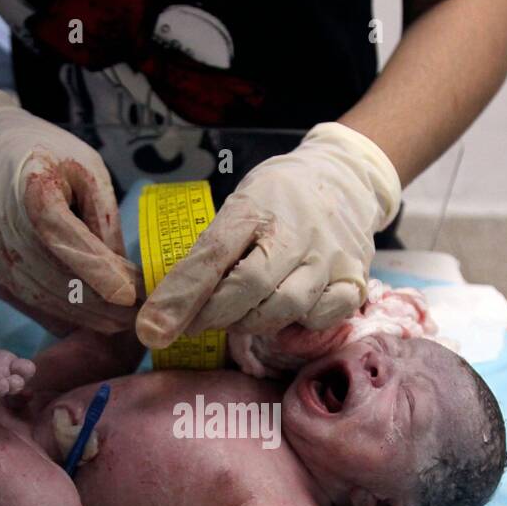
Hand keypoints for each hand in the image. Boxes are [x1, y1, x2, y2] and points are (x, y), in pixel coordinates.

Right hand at [0, 84, 141, 333]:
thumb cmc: (43, 152)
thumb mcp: (85, 168)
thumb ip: (102, 218)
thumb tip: (122, 274)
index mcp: (30, 189)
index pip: (65, 240)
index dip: (99, 273)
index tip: (131, 298)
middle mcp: (1, 224)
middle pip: (53, 276)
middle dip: (98, 304)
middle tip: (135, 318)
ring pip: (39, 296)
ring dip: (80, 316)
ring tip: (117, 324)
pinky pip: (23, 299)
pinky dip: (56, 314)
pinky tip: (85, 320)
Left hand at [135, 123, 400, 347]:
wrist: (344, 176)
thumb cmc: (279, 198)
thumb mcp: (239, 206)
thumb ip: (211, 250)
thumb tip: (165, 304)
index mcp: (254, 208)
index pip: (211, 255)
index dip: (179, 297)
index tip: (152, 329)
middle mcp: (295, 232)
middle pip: (249, 288)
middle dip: (214, 315)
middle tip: (197, 324)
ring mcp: (328, 257)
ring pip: (286, 307)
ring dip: (253, 322)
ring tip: (241, 315)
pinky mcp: (354, 277)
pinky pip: (324, 316)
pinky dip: (301, 325)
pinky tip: (288, 314)